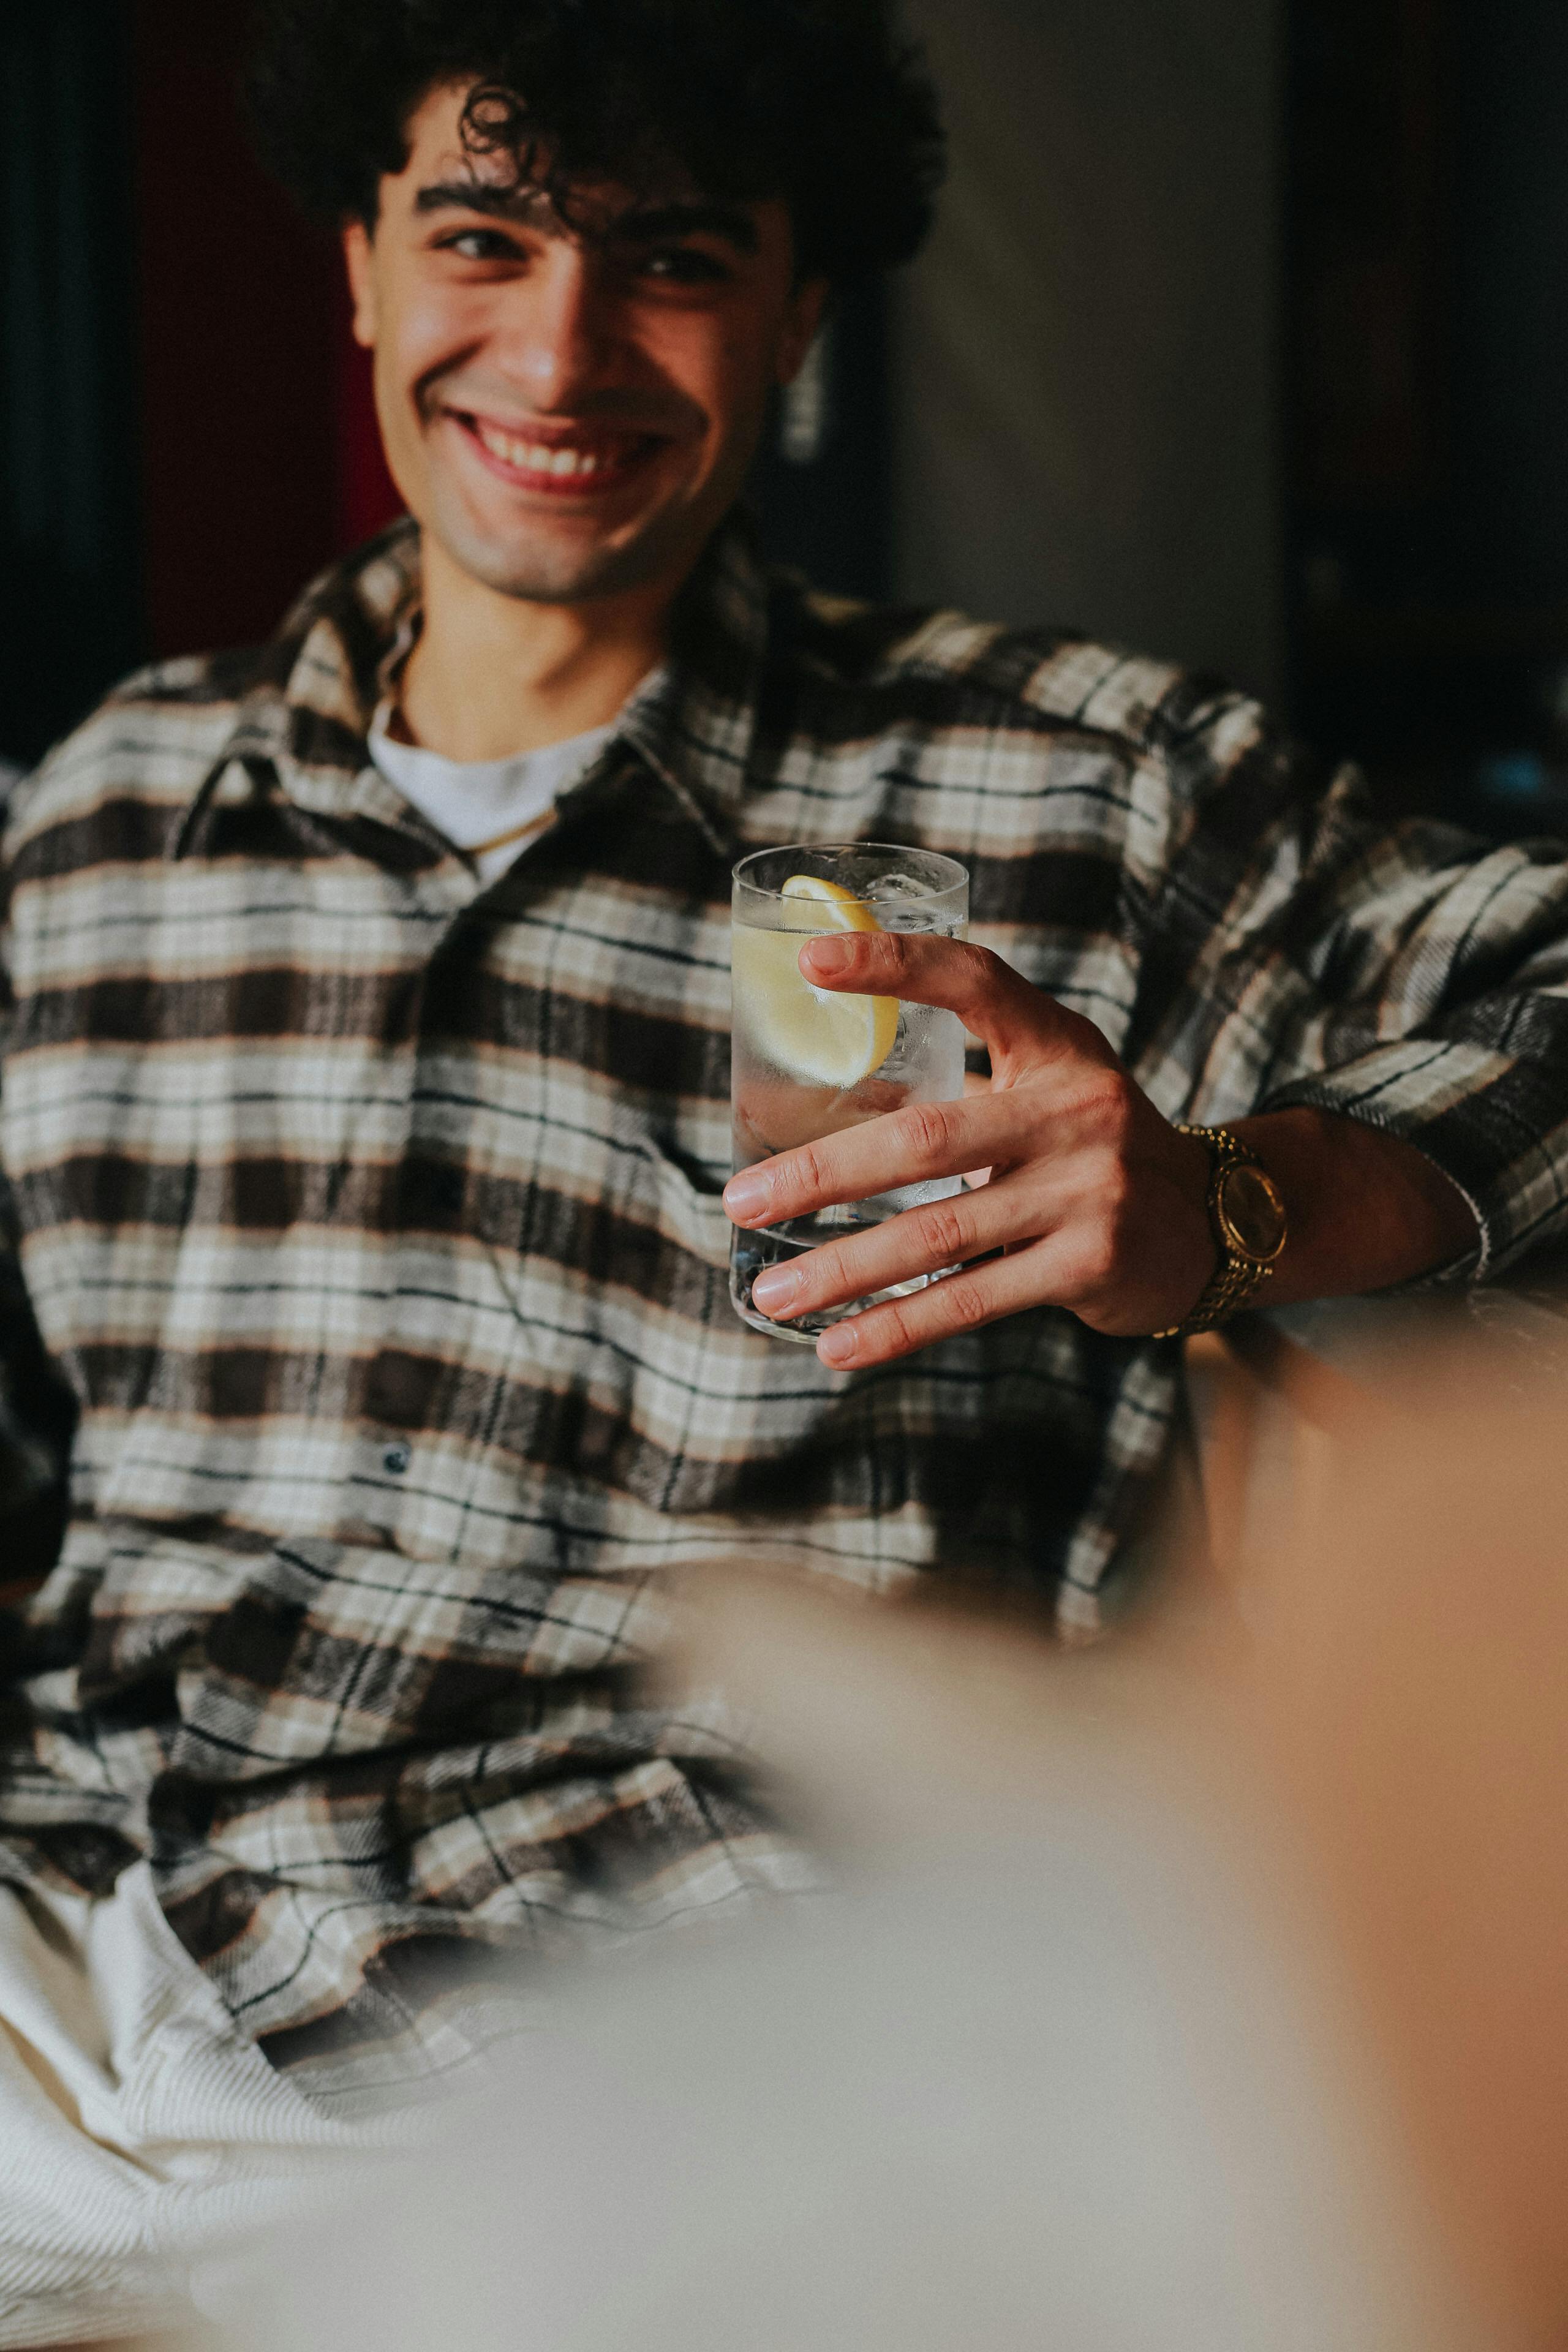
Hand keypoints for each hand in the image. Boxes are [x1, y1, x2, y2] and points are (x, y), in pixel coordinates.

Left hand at [722, 932, 1217, 1368]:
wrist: (1215, 1223)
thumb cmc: (1091, 1146)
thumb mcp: (1048, 1086)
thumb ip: (960, 1084)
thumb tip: (820, 1104)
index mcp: (1058, 1044)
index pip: (973, 980)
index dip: (893, 962)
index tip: (809, 960)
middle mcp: (1078, 1108)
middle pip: (926, 1138)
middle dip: (822, 1174)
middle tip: (741, 1200)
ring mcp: (1090, 1189)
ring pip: (938, 1234)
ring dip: (843, 1269)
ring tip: (772, 1294)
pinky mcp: (1092, 1264)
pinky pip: (972, 1300)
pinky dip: (897, 1325)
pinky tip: (837, 1345)